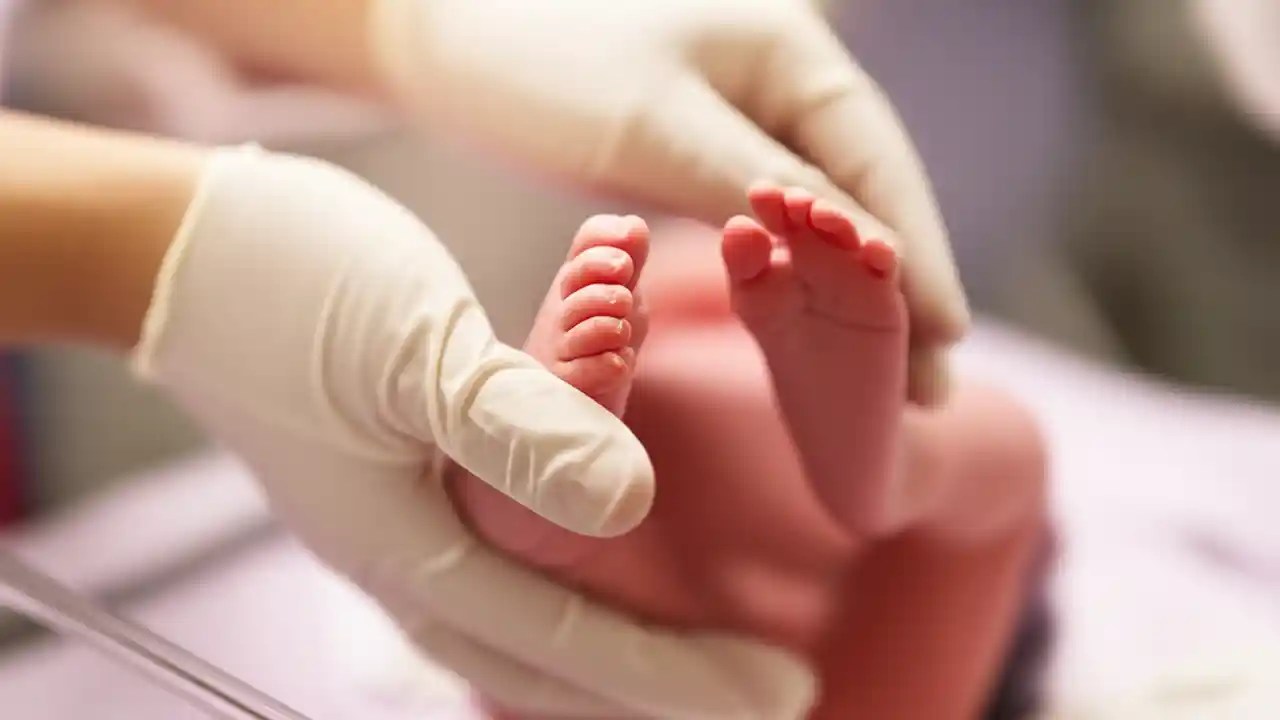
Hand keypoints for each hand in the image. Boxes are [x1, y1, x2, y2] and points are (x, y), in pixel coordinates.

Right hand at [133, 146, 812, 717]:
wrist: (177, 249)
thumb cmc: (284, 286)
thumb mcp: (412, 352)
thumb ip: (520, 431)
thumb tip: (630, 506)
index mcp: (412, 546)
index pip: (568, 643)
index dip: (680, 677)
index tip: (781, 695)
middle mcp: (408, 552)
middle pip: (546, 656)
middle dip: (655, 685)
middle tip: (761, 697)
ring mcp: (399, 518)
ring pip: (526, 610)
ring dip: (614, 636)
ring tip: (694, 649)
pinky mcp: (399, 474)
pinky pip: (499, 549)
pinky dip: (566, 567)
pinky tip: (595, 555)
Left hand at [370, 0, 968, 405]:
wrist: (443, 39)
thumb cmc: (540, 65)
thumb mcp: (655, 133)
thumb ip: (759, 191)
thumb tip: (866, 252)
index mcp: (791, 52)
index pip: (878, 166)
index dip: (918, 254)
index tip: (946, 336)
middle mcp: (782, 77)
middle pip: (864, 195)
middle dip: (896, 288)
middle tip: (928, 385)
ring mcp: (742, 111)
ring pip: (816, 213)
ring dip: (846, 289)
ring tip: (885, 375)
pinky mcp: (698, 144)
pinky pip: (765, 217)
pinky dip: (789, 273)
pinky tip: (805, 321)